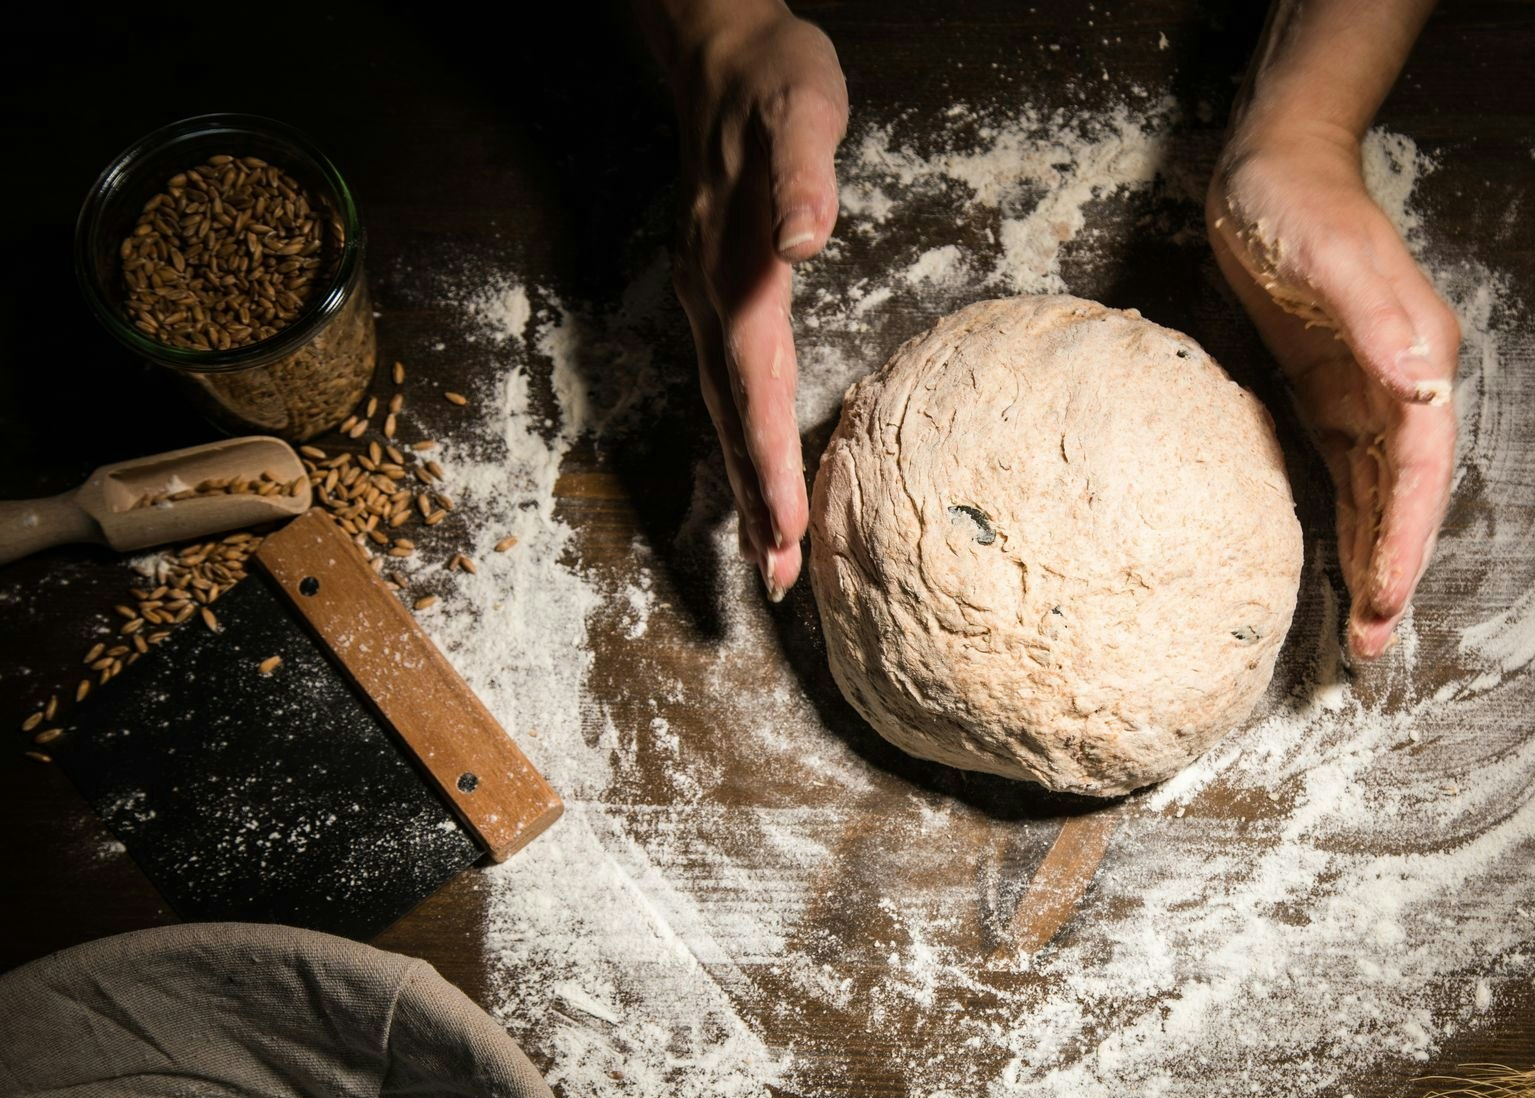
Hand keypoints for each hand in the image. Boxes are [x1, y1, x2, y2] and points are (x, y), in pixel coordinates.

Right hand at [659, 2, 846, 598]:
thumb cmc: (774, 80)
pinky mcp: (715, 296)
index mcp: (735, 266)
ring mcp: (705, 299)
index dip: (770, 459)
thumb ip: (801, 177)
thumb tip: (802, 242)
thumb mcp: (801, 108)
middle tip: (773, 578)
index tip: (785, 526)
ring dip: (746, 483)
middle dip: (754, 499)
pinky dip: (745, 440)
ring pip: (725, 408)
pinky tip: (760, 473)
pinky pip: (729, 384)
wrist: (720, 55)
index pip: (754, 382)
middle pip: (732, 415)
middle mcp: (710, 296)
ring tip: (767, 554)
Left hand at [1208, 126, 1457, 659]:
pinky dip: (1345, 524)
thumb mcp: (1329, 254)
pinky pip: (1346, 475)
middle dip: (1394, 571)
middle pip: (1406, 496)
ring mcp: (1369, 392)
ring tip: (1362, 632)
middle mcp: (1403, 384)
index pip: (1419, 467)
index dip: (1407, 535)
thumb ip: (1373, 316)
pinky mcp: (1331, 394)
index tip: (1387, 595)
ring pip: (1379, 496)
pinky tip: (1335, 568)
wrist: (1272, 167)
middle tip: (1374, 646)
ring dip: (1373, 561)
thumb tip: (1418, 378)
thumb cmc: (1298, 202)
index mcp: (1415, 358)